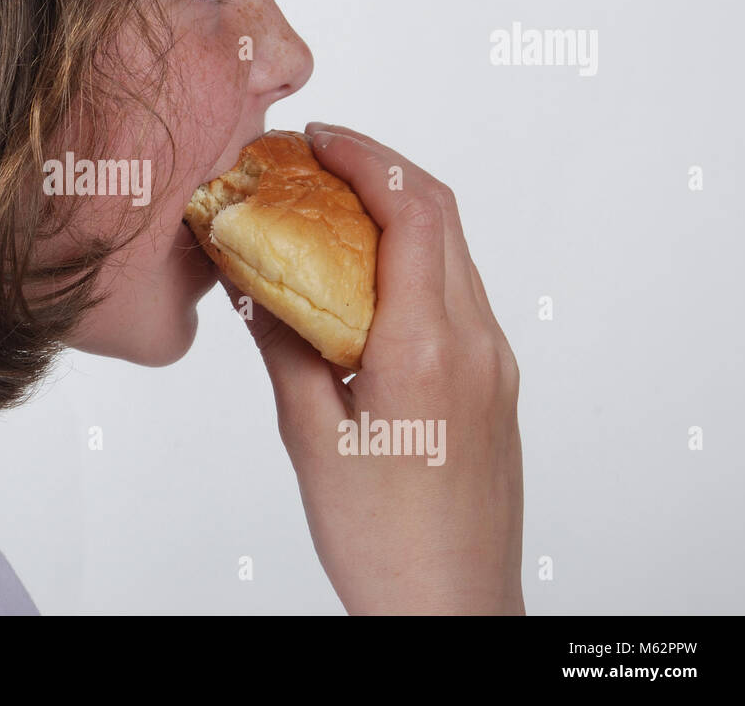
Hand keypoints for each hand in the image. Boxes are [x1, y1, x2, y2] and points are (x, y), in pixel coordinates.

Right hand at [221, 122, 523, 613]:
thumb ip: (282, 344)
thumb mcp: (310, 435)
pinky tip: (361, 279)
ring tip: (328, 211)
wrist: (453, 607)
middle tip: (315, 160)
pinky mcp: (494, 383)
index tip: (316, 138)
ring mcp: (494, 362)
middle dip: (380, 170)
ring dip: (397, 213)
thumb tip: (250, 278)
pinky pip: (457, 293)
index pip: (412, 211)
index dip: (366, 158)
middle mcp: (476, 342)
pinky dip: (412, 260)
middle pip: (441, 215)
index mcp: (428, 347)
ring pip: (453, 251)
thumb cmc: (382, 540)